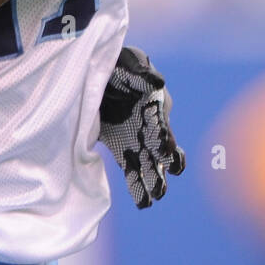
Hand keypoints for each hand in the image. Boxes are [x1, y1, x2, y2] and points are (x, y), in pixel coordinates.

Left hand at [99, 46, 184, 207]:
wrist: (99, 68)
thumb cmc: (120, 63)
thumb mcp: (131, 62)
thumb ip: (142, 71)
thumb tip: (157, 81)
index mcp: (155, 107)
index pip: (161, 126)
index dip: (163, 139)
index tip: (165, 152)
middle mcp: (150, 127)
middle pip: (159, 152)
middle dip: (161, 169)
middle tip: (159, 188)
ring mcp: (136, 138)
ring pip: (148, 164)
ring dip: (151, 181)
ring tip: (151, 200)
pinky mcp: (120, 145)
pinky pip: (130, 167)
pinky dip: (136, 183)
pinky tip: (142, 202)